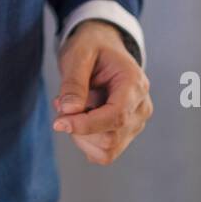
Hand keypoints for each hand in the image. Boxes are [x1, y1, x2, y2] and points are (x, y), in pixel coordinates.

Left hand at [52, 19, 152, 164]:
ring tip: (73, 108)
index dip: (85, 124)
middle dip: (79, 128)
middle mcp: (142, 107)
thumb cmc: (91, 48)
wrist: (102, 47)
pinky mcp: (126, 133)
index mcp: (135, 84)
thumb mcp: (78, 55)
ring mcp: (136, 123)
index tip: (58, 123)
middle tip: (61, 104)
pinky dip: (86, 142)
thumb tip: (69, 111)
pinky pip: (104, 153)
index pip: (116, 117)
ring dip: (81, 136)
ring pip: (107, 151)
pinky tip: (81, 119)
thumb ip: (74, 82)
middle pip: (110, 138)